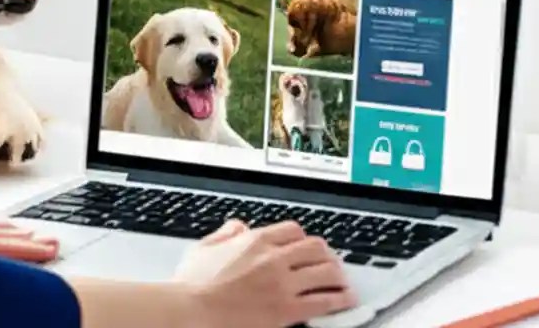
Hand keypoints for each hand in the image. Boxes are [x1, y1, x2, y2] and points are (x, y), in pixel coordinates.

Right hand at [173, 220, 355, 327]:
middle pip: (315, 248)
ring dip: (338, 275)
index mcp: (254, 241)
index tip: (306, 246)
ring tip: (342, 281)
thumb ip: (224, 234)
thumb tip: (237, 226)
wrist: (193, 311)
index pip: (292, 230)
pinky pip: (324, 301)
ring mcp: (282, 284)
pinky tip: (346, 300)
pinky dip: (340, 300)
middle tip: (329, 262)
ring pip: (325, 272)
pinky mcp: (287, 310)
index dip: (303, 238)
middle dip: (325, 254)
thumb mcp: (203, 249)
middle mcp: (273, 259)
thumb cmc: (192, 285)